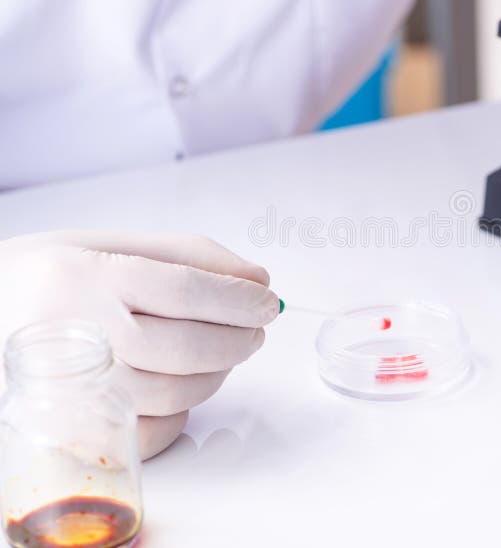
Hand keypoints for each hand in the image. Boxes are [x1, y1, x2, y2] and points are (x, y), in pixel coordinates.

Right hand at [0, 231, 277, 458]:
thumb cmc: (56, 276)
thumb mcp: (114, 245)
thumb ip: (189, 256)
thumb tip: (257, 280)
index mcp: (88, 278)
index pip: (184, 290)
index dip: (237, 300)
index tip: (268, 303)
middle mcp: (79, 334)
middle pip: (185, 349)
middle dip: (237, 341)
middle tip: (254, 330)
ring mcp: (73, 389)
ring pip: (175, 394)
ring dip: (217, 374)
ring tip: (222, 352)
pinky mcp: (73, 429)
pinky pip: (150, 433)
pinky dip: (183, 412)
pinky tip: (183, 384)